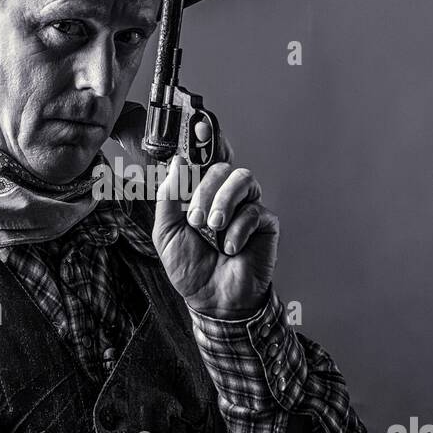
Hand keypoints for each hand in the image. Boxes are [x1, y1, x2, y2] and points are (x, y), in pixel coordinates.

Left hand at [153, 155, 277, 319]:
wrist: (213, 300)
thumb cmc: (191, 269)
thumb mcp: (166, 233)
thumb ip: (168, 198)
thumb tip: (177, 163)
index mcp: (199, 195)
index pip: (202, 162)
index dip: (201, 143)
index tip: (196, 132)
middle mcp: (224, 197)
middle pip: (221, 168)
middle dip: (205, 191)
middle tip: (196, 219)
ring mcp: (246, 207)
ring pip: (243, 178)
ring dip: (224, 201)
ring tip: (214, 227)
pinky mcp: (265, 223)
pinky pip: (255, 211)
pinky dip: (238, 230)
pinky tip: (230, 248)